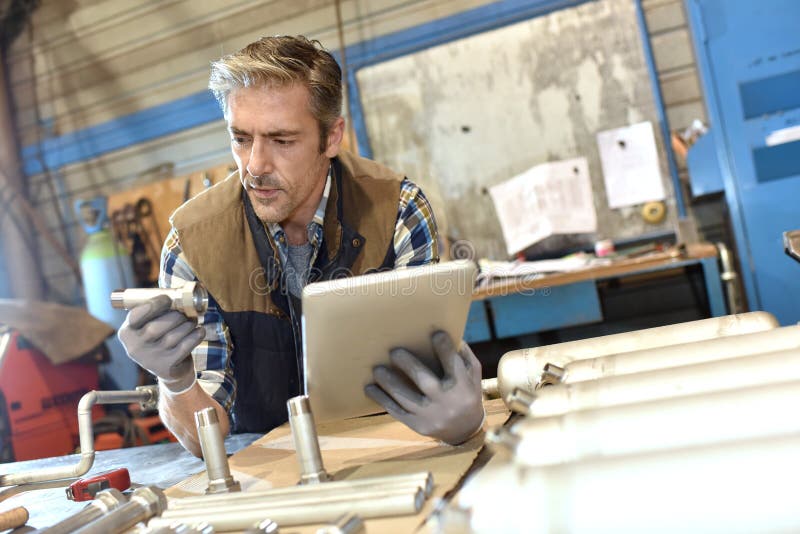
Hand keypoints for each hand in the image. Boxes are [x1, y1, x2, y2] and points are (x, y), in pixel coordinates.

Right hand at [118, 295, 204, 393]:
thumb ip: (155, 312)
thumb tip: (176, 293)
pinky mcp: (166, 366)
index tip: (168, 298)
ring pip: (172, 337)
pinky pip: (184, 346)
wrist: (170, 370)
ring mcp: (150, 359)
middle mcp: (135, 347)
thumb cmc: (160, 340)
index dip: (154, 305)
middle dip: (176, 316)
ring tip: (193, 321)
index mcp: (127, 333)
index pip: (136, 316)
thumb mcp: (149, 327)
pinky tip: (199, 331)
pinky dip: (195, 336)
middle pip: (156, 327)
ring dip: (187, 325)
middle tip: (186, 313)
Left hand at [364, 331, 484, 444]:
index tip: (435, 333)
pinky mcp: (418, 426)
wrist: (464, 430)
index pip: (453, 365)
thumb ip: (462, 354)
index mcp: (463, 387)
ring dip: (389, 382)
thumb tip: (448, 332)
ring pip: (405, 398)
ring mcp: (431, 416)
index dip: (445, 349)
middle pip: (425, 381)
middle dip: (408, 365)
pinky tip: (370, 388)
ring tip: (377, 369)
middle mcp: (447, 402)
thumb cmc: (466, 392)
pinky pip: (396, 411)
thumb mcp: (472, 374)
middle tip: (394, 351)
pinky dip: (382, 399)